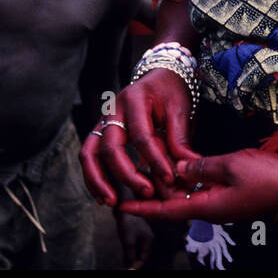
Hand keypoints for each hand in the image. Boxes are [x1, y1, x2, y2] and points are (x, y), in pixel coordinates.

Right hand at [79, 68, 198, 204]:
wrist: (159, 75)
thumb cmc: (171, 91)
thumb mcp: (181, 109)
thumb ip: (180, 138)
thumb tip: (187, 167)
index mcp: (135, 99)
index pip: (142, 136)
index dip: (155, 160)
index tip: (170, 179)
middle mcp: (113, 109)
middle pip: (110, 147)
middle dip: (126, 174)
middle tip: (146, 192)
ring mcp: (102, 121)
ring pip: (89, 153)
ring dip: (97, 180)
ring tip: (111, 202)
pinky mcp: (99, 132)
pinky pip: (89, 156)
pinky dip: (93, 177)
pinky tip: (104, 197)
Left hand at [115, 212, 153, 269]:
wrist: (123, 204)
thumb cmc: (127, 222)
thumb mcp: (129, 242)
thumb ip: (130, 256)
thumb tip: (130, 269)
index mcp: (148, 240)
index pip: (143, 258)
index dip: (135, 266)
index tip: (128, 270)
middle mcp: (146, 238)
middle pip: (140, 254)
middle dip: (132, 262)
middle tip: (124, 268)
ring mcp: (140, 234)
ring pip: (136, 249)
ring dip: (129, 257)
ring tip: (122, 263)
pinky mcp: (133, 231)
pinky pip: (132, 244)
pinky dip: (127, 250)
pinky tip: (123, 254)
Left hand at [119, 148, 277, 224]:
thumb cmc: (266, 177)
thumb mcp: (230, 165)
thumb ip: (201, 165)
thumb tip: (178, 166)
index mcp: (207, 207)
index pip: (166, 211)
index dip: (142, 208)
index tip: (120, 205)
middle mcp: (211, 210)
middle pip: (174, 203)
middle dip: (156, 189)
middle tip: (138, 170)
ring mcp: (222, 204)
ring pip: (188, 196)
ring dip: (173, 183)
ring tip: (157, 165)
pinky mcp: (230, 197)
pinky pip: (202, 191)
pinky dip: (190, 180)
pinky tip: (186, 165)